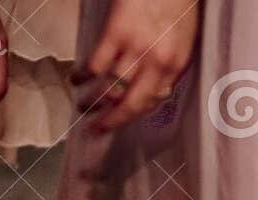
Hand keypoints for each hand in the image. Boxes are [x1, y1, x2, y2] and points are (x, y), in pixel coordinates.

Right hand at [74, 0, 199, 132]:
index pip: (152, 102)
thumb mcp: (181, 40)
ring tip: (81, 106)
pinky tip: (75, 78)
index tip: (118, 119)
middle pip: (131, 105)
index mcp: (176, 66)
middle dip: (111, 122)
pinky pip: (96, 66)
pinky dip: (83, 76)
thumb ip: (168, 65)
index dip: (132, 114)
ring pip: (111, 89)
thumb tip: (152, 89)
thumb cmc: (176, 4)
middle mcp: (158, 64)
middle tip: (96, 129)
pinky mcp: (117, 33)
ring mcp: (137, 49)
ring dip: (92, 101)